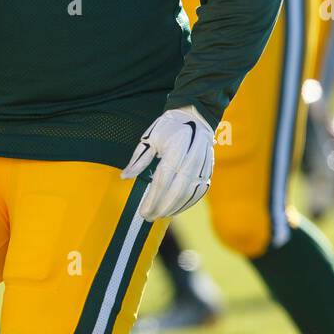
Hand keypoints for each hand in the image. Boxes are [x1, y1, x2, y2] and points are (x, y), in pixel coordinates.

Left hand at [121, 106, 213, 220]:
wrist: (196, 116)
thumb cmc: (169, 127)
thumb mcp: (150, 138)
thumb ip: (138, 159)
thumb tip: (124, 177)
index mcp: (175, 150)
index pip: (162, 181)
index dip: (152, 199)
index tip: (142, 211)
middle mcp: (191, 160)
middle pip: (176, 191)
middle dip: (161, 208)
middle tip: (148, 217)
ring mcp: (202, 166)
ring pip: (189, 194)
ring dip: (173, 208)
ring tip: (159, 216)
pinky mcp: (208, 170)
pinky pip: (199, 192)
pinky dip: (187, 203)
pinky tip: (176, 210)